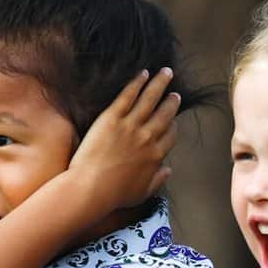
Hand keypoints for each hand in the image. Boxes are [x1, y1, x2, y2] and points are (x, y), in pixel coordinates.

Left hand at [64, 69, 179, 216]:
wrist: (92, 189)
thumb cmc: (114, 195)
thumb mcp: (142, 193)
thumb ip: (157, 180)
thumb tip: (168, 170)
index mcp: (155, 156)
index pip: (170, 135)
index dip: (173, 125)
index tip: (173, 120)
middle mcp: (148, 138)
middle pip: (165, 114)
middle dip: (171, 101)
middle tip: (175, 93)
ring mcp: (131, 126)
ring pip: (150, 99)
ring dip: (160, 83)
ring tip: (166, 72)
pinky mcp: (113, 118)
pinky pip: (128, 95)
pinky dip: (138, 83)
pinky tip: (143, 73)